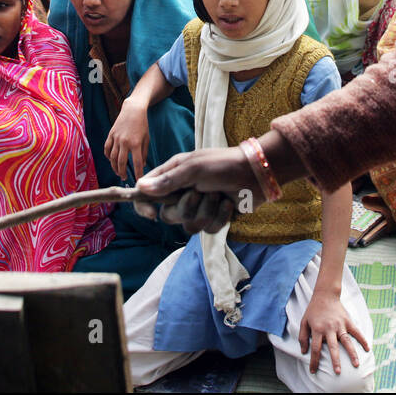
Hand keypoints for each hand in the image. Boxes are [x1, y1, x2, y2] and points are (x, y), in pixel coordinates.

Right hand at [104, 97, 149, 178]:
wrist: (133, 110)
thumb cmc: (142, 125)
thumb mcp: (146, 139)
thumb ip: (144, 153)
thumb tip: (141, 166)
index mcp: (136, 143)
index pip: (136, 163)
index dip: (137, 173)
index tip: (138, 181)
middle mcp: (125, 142)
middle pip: (121, 162)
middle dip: (122, 172)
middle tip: (124, 178)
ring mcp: (116, 138)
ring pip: (112, 157)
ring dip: (114, 167)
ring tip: (118, 172)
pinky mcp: (110, 135)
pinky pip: (107, 148)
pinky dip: (108, 156)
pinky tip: (111, 160)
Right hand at [135, 147, 259, 232]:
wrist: (255, 173)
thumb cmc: (223, 164)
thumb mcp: (193, 169)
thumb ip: (168, 181)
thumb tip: (140, 187)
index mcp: (172, 176)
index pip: (146, 195)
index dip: (144, 207)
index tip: (152, 214)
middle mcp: (182, 193)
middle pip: (168, 216)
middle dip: (186, 208)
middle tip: (198, 193)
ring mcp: (198, 208)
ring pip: (189, 227)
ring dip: (206, 212)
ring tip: (218, 195)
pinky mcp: (214, 219)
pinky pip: (209, 230)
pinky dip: (220, 217)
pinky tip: (228, 203)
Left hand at [299, 290, 368, 375]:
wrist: (325, 295)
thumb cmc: (313, 311)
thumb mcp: (304, 322)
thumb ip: (303, 337)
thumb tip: (303, 352)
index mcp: (317, 329)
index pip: (315, 349)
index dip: (314, 361)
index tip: (313, 371)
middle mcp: (329, 328)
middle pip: (333, 347)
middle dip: (335, 360)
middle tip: (338, 372)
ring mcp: (340, 325)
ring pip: (346, 341)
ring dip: (351, 353)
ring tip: (356, 364)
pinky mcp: (347, 321)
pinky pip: (356, 332)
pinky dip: (362, 340)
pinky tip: (367, 349)